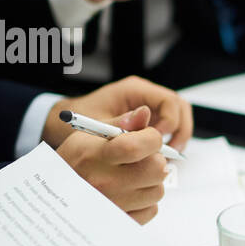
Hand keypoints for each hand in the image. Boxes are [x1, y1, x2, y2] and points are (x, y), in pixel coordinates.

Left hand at [44, 75, 193, 151]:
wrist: (64, 122)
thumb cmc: (79, 120)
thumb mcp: (98, 124)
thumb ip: (120, 123)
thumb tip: (144, 118)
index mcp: (134, 89)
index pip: (169, 101)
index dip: (169, 122)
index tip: (157, 141)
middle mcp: (144, 95)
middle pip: (179, 107)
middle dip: (180, 130)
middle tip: (172, 151)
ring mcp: (148, 107)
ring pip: (179, 117)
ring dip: (178, 136)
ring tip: (169, 156)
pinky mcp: (148, 119)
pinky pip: (169, 126)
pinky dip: (170, 141)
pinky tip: (160, 156)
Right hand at [55, 106, 169, 223]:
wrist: (51, 196)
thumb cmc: (73, 161)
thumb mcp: (87, 136)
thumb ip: (119, 123)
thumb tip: (145, 113)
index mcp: (95, 157)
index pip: (136, 146)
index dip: (152, 138)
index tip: (149, 137)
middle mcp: (105, 183)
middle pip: (156, 169)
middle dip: (155, 159)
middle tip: (143, 158)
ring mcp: (114, 206)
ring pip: (157, 190)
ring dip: (151, 181)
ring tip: (132, 176)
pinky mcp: (120, 222)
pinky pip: (151, 210)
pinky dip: (146, 201)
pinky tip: (130, 193)